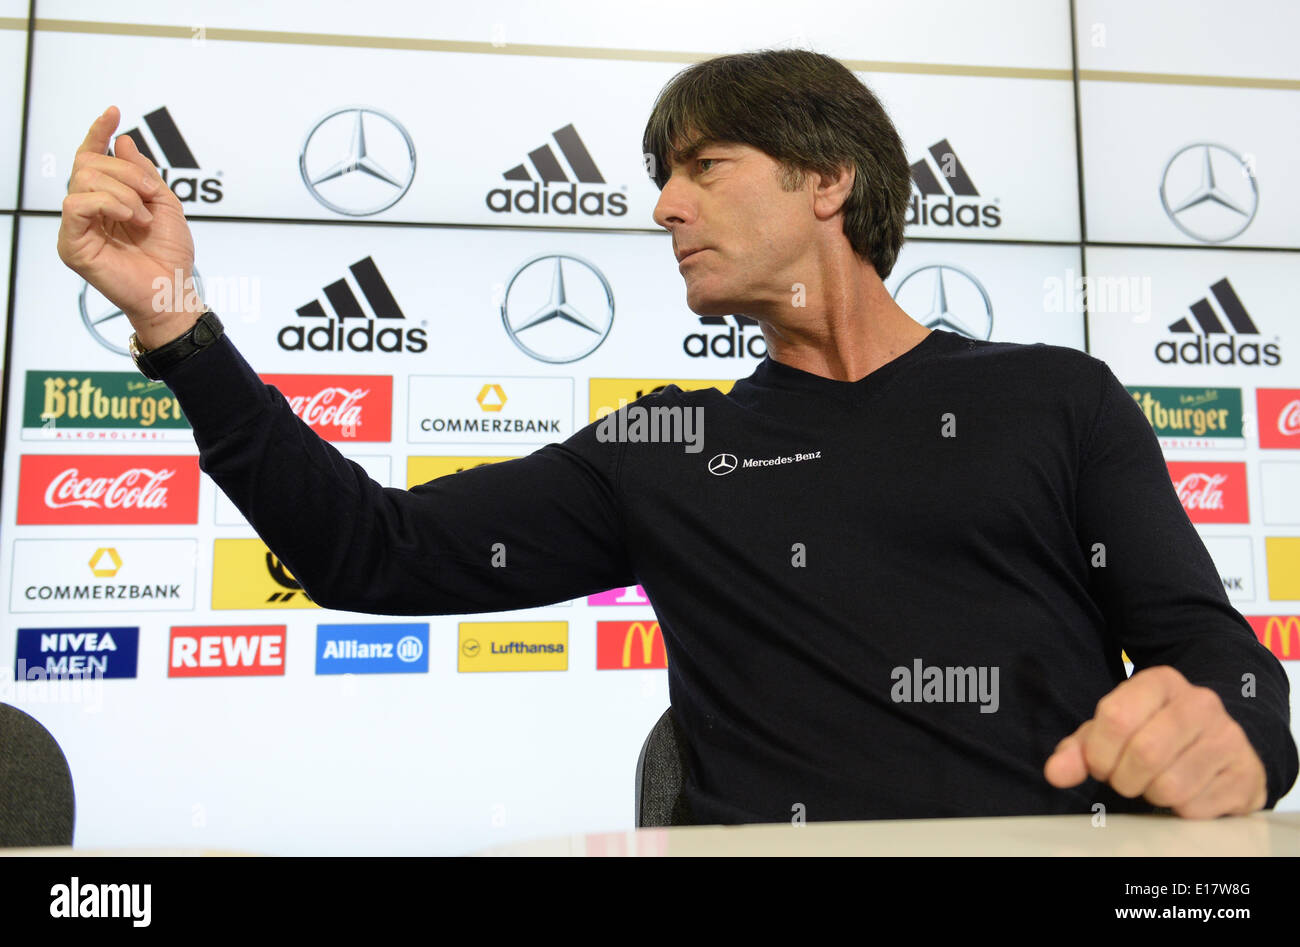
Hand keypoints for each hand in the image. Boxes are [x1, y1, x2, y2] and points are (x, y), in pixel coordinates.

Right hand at [56, 105, 203, 347]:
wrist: (172, 290)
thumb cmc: (169, 256)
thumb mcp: (166, 205)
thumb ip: (144, 173)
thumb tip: (123, 141)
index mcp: (108, 198)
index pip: (93, 157)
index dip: (99, 132)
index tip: (114, 112)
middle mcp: (88, 209)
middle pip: (89, 162)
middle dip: (127, 171)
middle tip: (151, 193)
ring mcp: (77, 226)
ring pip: (84, 179)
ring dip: (124, 192)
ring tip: (144, 217)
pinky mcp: (71, 244)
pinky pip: (77, 204)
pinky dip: (109, 204)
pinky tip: (131, 218)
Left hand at [1043, 665, 1266, 817]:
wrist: (1218, 745)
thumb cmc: (1154, 735)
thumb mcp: (1111, 733)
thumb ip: (1078, 750)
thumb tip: (1055, 772)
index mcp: (1160, 682)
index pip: (1116, 716)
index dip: (1099, 752)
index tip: (1100, 763)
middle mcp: (1199, 703)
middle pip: (1145, 753)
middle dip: (1123, 778)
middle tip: (1125, 779)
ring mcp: (1228, 737)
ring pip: (1170, 786)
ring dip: (1151, 795)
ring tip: (1155, 782)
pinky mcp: (1245, 774)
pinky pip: (1195, 807)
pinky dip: (1178, 809)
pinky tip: (1184, 791)